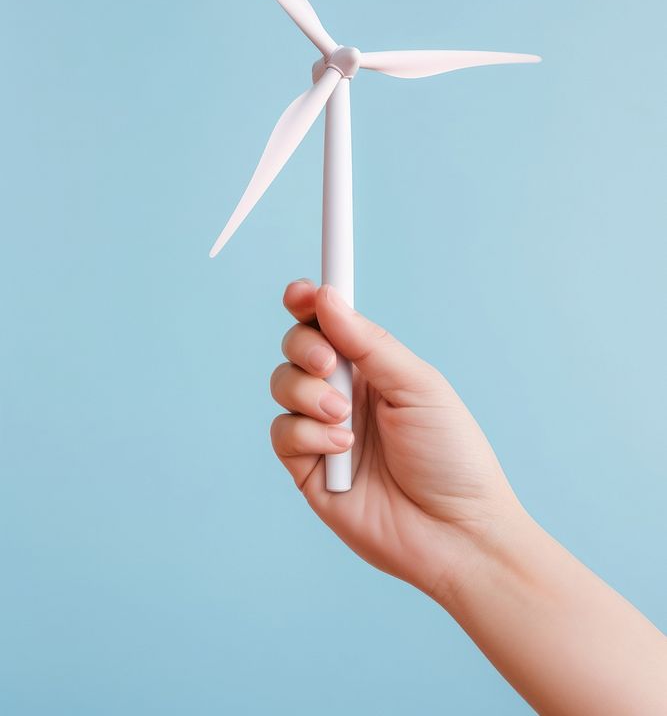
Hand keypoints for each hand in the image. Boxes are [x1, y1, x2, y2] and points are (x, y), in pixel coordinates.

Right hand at [270, 279, 520, 600]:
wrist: (457, 533)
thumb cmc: (452, 456)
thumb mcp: (417, 385)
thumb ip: (368, 343)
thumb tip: (326, 297)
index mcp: (373, 368)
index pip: (329, 324)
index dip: (308, 303)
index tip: (300, 292)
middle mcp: (344, 394)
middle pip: (296, 348)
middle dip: (303, 346)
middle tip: (327, 362)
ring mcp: (323, 432)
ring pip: (282, 386)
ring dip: (307, 394)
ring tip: (345, 418)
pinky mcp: (308, 471)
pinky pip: (283, 434)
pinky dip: (308, 434)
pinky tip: (343, 449)